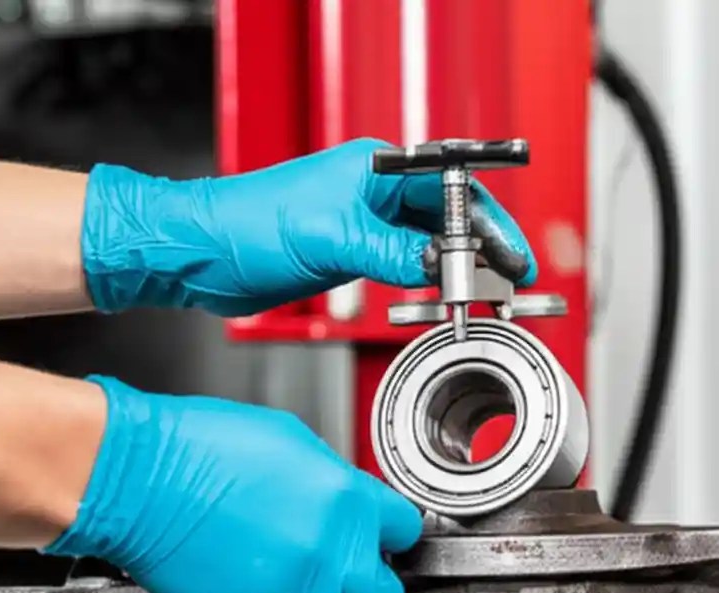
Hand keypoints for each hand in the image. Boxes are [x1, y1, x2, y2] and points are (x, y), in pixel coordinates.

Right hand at [44, 376, 423, 592]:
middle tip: (348, 582)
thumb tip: (341, 500)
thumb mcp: (288, 439)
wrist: (141, 478)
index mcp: (346, 498)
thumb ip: (329, 478)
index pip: (406, 532)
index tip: (378, 543)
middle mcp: (331, 551)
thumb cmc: (199, 448)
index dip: (390, 538)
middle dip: (368, 591)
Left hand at [80, 138, 536, 315]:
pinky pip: (407, 265)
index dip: (490, 222)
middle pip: (451, 218)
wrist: (205, 253)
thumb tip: (437, 267)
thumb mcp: (331, 238)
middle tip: (513, 280)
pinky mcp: (355, 252)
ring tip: (487, 294)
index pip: (455, 189)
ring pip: (432, 244)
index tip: (512, 254)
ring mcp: (367, 224)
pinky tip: (443, 299)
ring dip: (459, 269)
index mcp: (377, 169)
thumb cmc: (249, 223)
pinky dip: (429, 282)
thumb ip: (391, 253)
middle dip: (485, 249)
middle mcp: (377, 192)